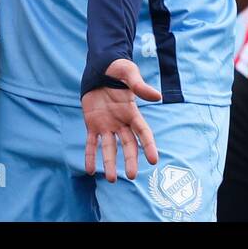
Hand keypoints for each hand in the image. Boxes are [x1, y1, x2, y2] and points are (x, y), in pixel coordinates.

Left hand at [82, 58, 160, 182]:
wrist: (100, 68)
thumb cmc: (118, 69)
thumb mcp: (129, 73)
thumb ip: (139, 86)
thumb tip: (158, 96)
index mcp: (132, 112)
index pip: (143, 132)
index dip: (148, 145)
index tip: (154, 160)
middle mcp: (121, 122)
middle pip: (128, 144)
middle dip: (130, 160)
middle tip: (131, 176)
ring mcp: (106, 124)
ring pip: (109, 148)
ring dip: (110, 163)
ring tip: (111, 180)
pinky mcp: (93, 124)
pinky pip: (91, 143)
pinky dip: (90, 155)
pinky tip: (89, 170)